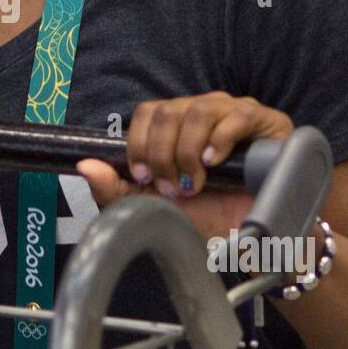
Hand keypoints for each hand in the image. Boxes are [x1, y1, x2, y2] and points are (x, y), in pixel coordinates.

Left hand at [76, 92, 293, 242]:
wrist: (254, 238)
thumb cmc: (206, 217)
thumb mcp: (152, 206)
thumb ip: (114, 187)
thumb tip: (83, 165)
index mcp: (176, 126)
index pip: (148, 113)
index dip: (139, 143)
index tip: (142, 177)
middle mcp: (202, 112)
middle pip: (168, 112)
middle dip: (162, 154)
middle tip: (172, 188)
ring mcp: (233, 113)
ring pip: (197, 111)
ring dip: (188, 152)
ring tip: (195, 182)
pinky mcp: (264, 121)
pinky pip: (236, 115)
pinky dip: (218, 140)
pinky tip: (214, 164)